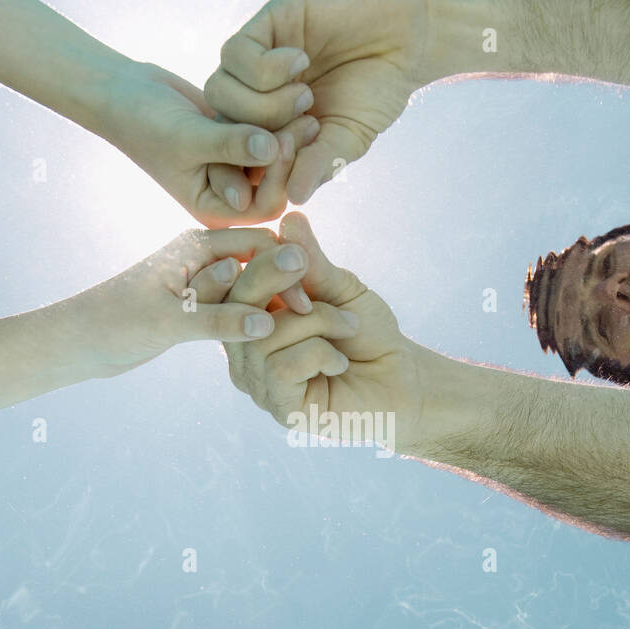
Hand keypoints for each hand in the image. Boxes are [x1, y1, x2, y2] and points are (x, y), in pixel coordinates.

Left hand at [89, 227, 315, 371]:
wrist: (81, 341)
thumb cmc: (116, 323)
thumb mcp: (170, 323)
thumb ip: (219, 320)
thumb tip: (267, 323)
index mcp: (198, 245)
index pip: (260, 245)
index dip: (288, 272)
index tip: (307, 306)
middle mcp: (203, 258)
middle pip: (261, 266)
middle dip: (289, 290)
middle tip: (318, 323)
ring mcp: (202, 282)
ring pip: (252, 291)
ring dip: (275, 310)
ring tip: (307, 336)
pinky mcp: (198, 306)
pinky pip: (238, 310)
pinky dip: (256, 323)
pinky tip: (277, 343)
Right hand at [99, 61, 321, 226]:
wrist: (126, 94)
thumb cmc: (144, 122)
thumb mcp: (187, 137)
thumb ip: (229, 144)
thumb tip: (270, 147)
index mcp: (216, 209)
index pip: (263, 206)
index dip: (279, 177)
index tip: (283, 139)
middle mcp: (230, 195)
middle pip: (277, 184)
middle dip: (289, 155)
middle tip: (307, 120)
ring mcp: (237, 168)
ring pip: (275, 157)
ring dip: (288, 132)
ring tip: (304, 102)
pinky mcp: (240, 142)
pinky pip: (268, 134)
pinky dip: (277, 118)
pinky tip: (290, 94)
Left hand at [205, 0, 428, 204]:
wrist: (400, 35)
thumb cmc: (376, 89)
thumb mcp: (350, 137)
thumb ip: (320, 163)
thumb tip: (295, 198)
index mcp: (273, 132)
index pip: (236, 162)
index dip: (248, 177)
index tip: (280, 182)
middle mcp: (254, 99)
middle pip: (221, 131)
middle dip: (262, 142)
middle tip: (308, 129)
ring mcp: (253, 64)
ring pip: (220, 94)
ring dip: (265, 104)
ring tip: (306, 95)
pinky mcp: (260, 29)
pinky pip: (234, 55)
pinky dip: (268, 68)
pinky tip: (301, 60)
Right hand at [224, 213, 425, 443]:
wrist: (401, 378)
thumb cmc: (367, 333)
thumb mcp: (339, 288)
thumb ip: (311, 260)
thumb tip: (289, 218)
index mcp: (251, 317)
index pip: (229, 282)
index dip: (259, 261)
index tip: (300, 258)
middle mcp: (244, 350)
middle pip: (235, 305)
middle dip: (277, 279)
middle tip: (315, 277)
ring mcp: (258, 382)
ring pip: (262, 335)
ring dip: (315, 321)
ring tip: (346, 328)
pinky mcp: (279, 408)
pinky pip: (279, 367)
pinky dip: (317, 355)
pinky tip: (338, 364)